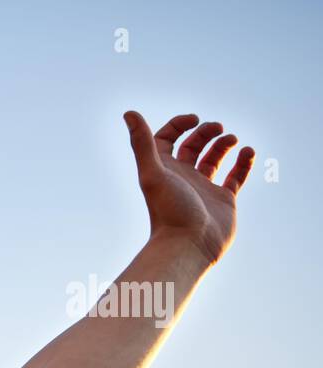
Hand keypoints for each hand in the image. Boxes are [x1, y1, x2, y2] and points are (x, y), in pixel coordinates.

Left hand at [123, 110, 254, 264]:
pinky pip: (235, 176)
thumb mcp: (153, 173)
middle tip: (218, 128)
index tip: (195, 120)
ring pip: (214, 159)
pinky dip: (243, 162)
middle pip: (192, 145)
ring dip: (224, 144)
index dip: (179, 124)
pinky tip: (248, 152)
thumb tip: (129, 112)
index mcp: (163, 169)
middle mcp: (181, 177)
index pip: (167, 138)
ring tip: (233, 139)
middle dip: (205, 132)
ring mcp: (203, 188)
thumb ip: (142, 144)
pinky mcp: (223, 200)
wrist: (188, 247)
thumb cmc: (169, 211)